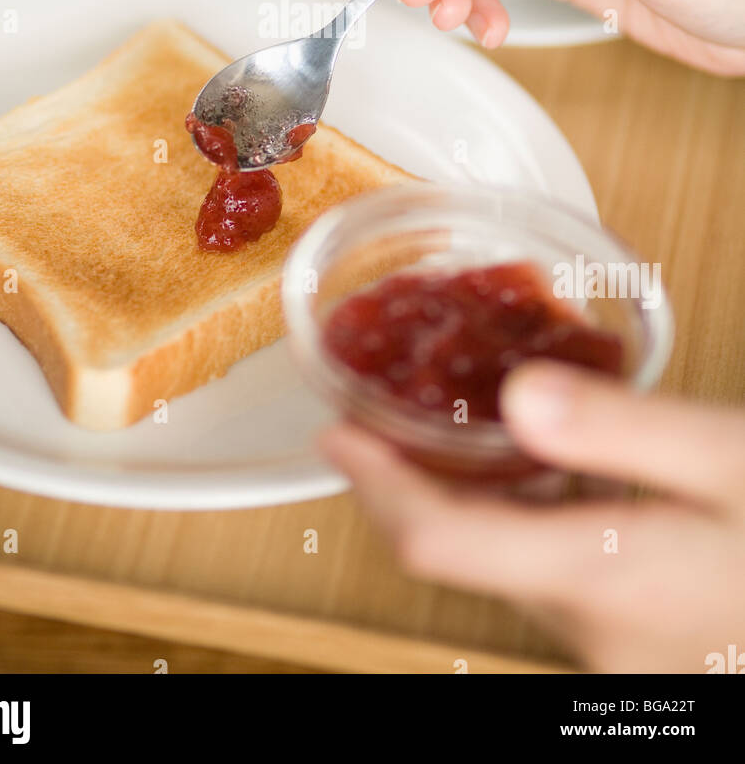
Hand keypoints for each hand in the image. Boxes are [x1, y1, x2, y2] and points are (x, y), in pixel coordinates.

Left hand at [320, 361, 744, 672]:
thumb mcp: (732, 462)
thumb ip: (624, 429)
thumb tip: (518, 393)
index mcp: (597, 577)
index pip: (434, 541)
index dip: (371, 485)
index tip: (333, 430)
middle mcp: (588, 627)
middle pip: (460, 553)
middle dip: (407, 485)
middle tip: (381, 412)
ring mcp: (612, 646)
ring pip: (505, 562)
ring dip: (464, 499)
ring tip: (448, 423)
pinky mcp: (635, 641)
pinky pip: (553, 572)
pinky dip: (523, 517)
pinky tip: (545, 469)